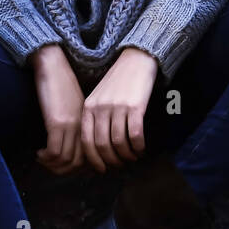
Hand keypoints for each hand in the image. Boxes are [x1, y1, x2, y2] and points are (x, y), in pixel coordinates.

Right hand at [31, 45, 88, 175]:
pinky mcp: (57, 122)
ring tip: (43, 160)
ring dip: (52, 166)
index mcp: (88, 123)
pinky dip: (46, 157)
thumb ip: (75, 122)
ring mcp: (71, 125)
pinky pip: (55, 151)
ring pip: (66, 160)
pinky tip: (39, 153)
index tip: (61, 166)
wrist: (53, 64)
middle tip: (51, 167)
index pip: (88, 156)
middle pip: (78, 162)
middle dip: (64, 171)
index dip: (75, 167)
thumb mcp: (74, 105)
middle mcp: (83, 126)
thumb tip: (68, 143)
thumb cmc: (60, 83)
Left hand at [80, 47, 158, 172]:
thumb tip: (97, 148)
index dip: (94, 160)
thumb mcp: (98, 98)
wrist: (135, 60)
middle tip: (120, 165)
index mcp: (88, 108)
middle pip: (103, 146)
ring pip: (119, 143)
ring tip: (132, 157)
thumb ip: (95, 119)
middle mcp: (100, 108)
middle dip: (112, 161)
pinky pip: (135, 135)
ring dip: (127, 155)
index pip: (86, 142)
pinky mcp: (135, 106)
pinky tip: (141, 149)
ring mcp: (117, 107)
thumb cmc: (117, 82)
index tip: (102, 169)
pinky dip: (138, 146)